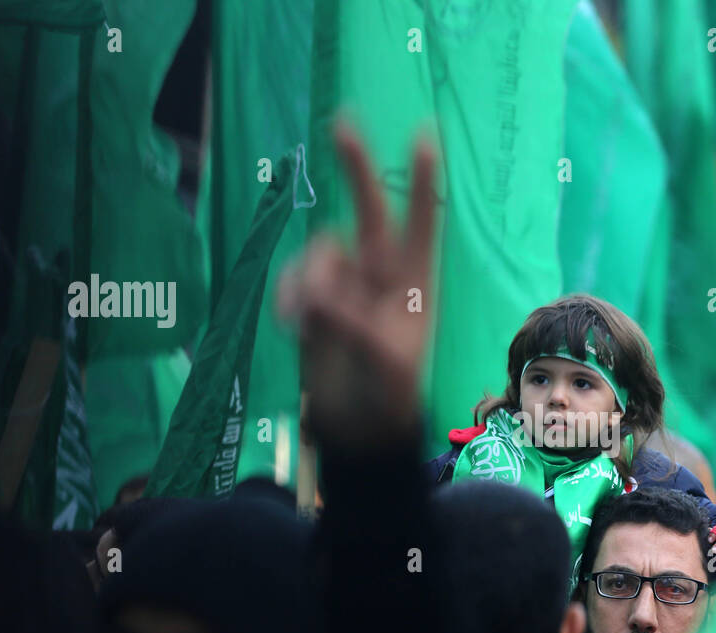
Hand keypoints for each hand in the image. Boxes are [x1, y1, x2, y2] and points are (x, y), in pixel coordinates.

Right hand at [278, 121, 437, 448]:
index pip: (422, 224)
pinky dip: (289, 294)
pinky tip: (291, 323)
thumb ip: (355, 325)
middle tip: (342, 123)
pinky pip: (294, 277)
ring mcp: (345, 283)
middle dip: (356, 167)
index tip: (425, 137)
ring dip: (309, 276)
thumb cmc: (390, 395)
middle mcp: (380, 273)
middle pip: (370, 208)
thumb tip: (316, 297)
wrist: (357, 425)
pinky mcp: (313, 299)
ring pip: (320, 248)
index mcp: (416, 283)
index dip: (422, 182)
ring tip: (307, 321)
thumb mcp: (386, 363)